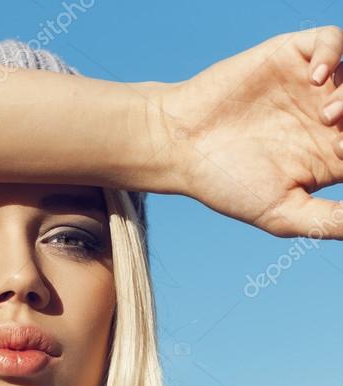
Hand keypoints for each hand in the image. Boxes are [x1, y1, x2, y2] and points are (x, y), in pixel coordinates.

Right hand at [158, 25, 342, 237]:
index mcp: (330, 158)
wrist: (181, 146)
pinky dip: (333, 53)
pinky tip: (315, 78)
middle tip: (338, 138)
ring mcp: (312, 86)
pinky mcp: (293, 56)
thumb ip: (328, 221)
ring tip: (326, 116)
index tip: (341, 158)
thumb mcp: (282, 214)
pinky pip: (331, 41)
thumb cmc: (227, 185)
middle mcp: (327, 120)